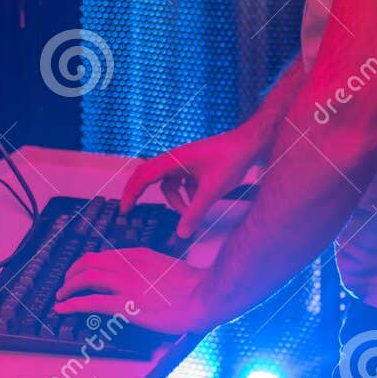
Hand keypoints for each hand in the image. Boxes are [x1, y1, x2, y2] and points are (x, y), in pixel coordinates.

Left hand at [51, 247, 221, 335]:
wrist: (203, 295)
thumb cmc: (193, 285)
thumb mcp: (168, 268)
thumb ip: (152, 272)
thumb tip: (146, 285)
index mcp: (138, 255)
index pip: (105, 256)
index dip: (88, 264)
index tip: (83, 272)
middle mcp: (127, 265)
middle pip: (89, 262)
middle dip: (73, 272)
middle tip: (66, 282)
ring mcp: (124, 285)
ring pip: (85, 279)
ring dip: (68, 286)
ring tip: (60, 295)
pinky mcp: (124, 305)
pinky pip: (90, 302)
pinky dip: (72, 304)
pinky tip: (63, 308)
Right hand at [121, 124, 262, 238]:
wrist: (251, 144)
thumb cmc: (232, 159)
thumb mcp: (212, 191)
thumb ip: (195, 213)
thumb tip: (181, 233)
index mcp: (174, 159)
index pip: (143, 176)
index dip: (131, 193)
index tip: (125, 210)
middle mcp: (176, 158)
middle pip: (150, 178)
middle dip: (141, 194)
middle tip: (131, 211)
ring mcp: (186, 161)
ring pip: (170, 184)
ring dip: (176, 200)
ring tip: (191, 212)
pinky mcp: (195, 165)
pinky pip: (183, 183)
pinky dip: (188, 195)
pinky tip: (201, 201)